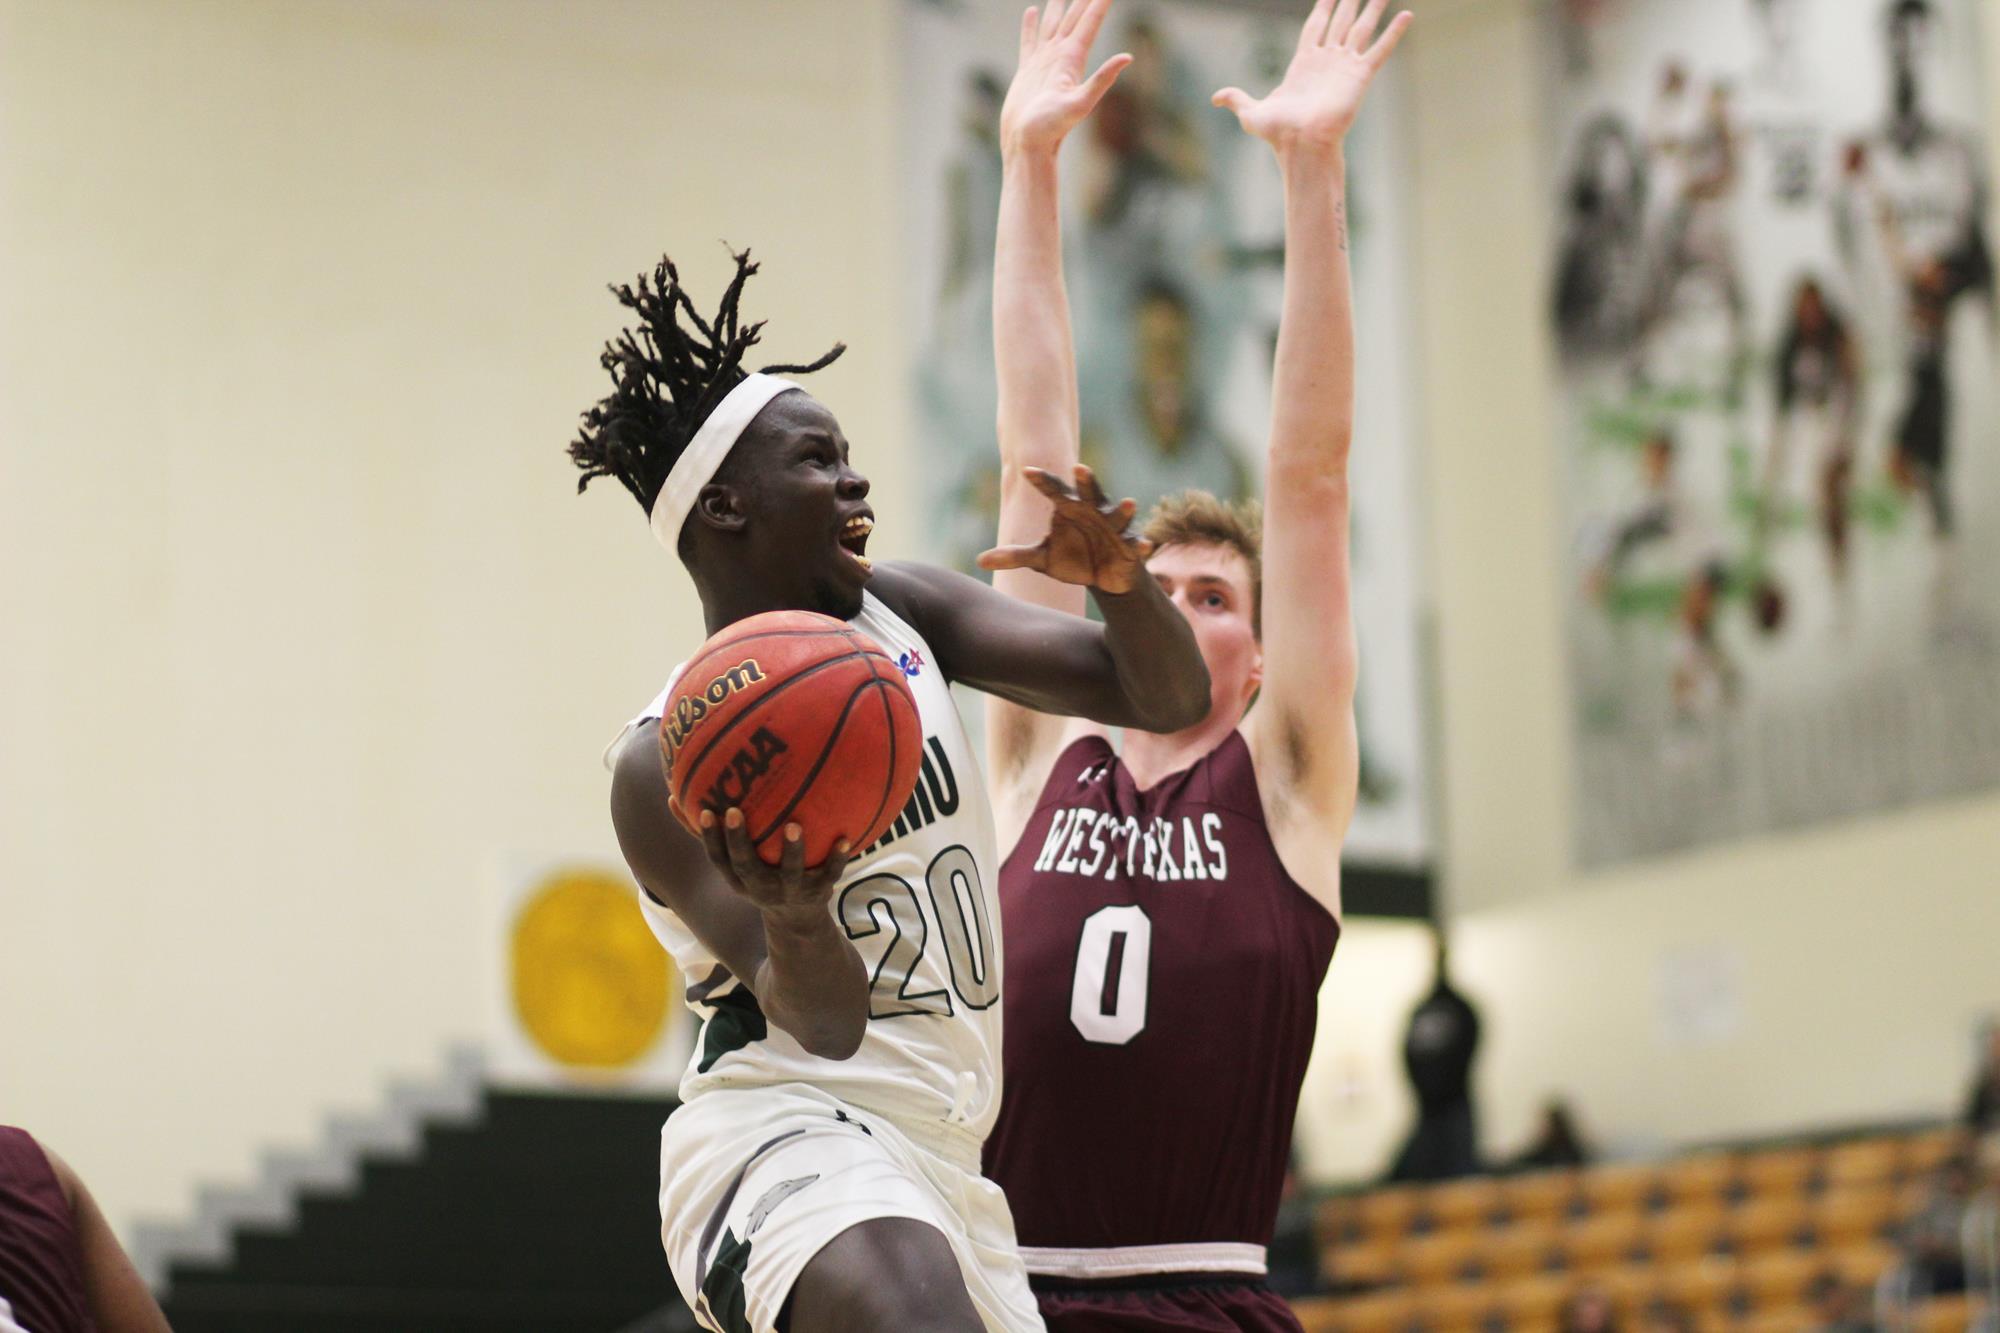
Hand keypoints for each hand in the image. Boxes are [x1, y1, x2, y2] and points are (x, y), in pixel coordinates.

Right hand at [685, 805, 854, 925]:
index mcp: (738, 878)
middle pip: (747, 866)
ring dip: (792, 850)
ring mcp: (790, 891)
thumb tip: (672, 793)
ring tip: (794, 825)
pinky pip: (829, 875)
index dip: (710, 838)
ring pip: (790, 872)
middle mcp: (761, 887)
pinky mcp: (818, 892)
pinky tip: (845, 839)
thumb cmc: (759, 875)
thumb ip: (705, 833)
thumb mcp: (732, 862)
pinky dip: (837, 859)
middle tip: (734, 812)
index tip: (706, 810)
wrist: (796, 922)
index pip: (718, 859)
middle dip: (739, 841)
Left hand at [978, 464, 1153, 593]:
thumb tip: (980, 560)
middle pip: (1090, 491)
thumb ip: (1015, 555)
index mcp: (1070, 509)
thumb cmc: (1072, 559)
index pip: (1054, 491)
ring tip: (1128, 503)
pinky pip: (1136, 544)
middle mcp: (1094, 511)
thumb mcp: (1042, 559)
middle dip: (1087, 480)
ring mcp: (1115, 527)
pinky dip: (1141, 545)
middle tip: (1080, 467)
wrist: (1104, 577)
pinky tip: (1145, 547)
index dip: (1042, 481)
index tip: (1026, 471)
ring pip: (1119, 515)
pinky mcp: (1131, 546)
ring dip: (1123, 509)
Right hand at [1001, 0, 1132, 158]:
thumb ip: (1102, 79)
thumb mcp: (1080, 104)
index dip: (1099, 2)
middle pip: (1074, 18)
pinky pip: (1030, 40)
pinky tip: (1033, 11)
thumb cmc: (1052, 129)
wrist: (1028, 144)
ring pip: (1053, 24)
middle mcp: (1061, 56)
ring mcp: (1044, 62)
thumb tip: (1127, 57)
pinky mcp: (1028, 70)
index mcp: (1073, 59)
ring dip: (1058, 7)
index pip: (1089, 21)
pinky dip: (1031, 25)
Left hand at [1211, 0, 1410, 155]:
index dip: (1322, 8)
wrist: (1300, 144)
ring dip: (1373, 7)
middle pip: (1340, 21)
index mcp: (1303, 64)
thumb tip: (1216, 97)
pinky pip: (1380, 50)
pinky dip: (1394, 33)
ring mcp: (1345, 66)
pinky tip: (1406, 14)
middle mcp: (1327, 61)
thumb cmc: (1278, 133)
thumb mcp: (1251, 112)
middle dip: (1348, 0)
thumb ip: (1237, 99)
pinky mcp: (1360, 76)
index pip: (1315, 27)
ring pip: (1362, 28)